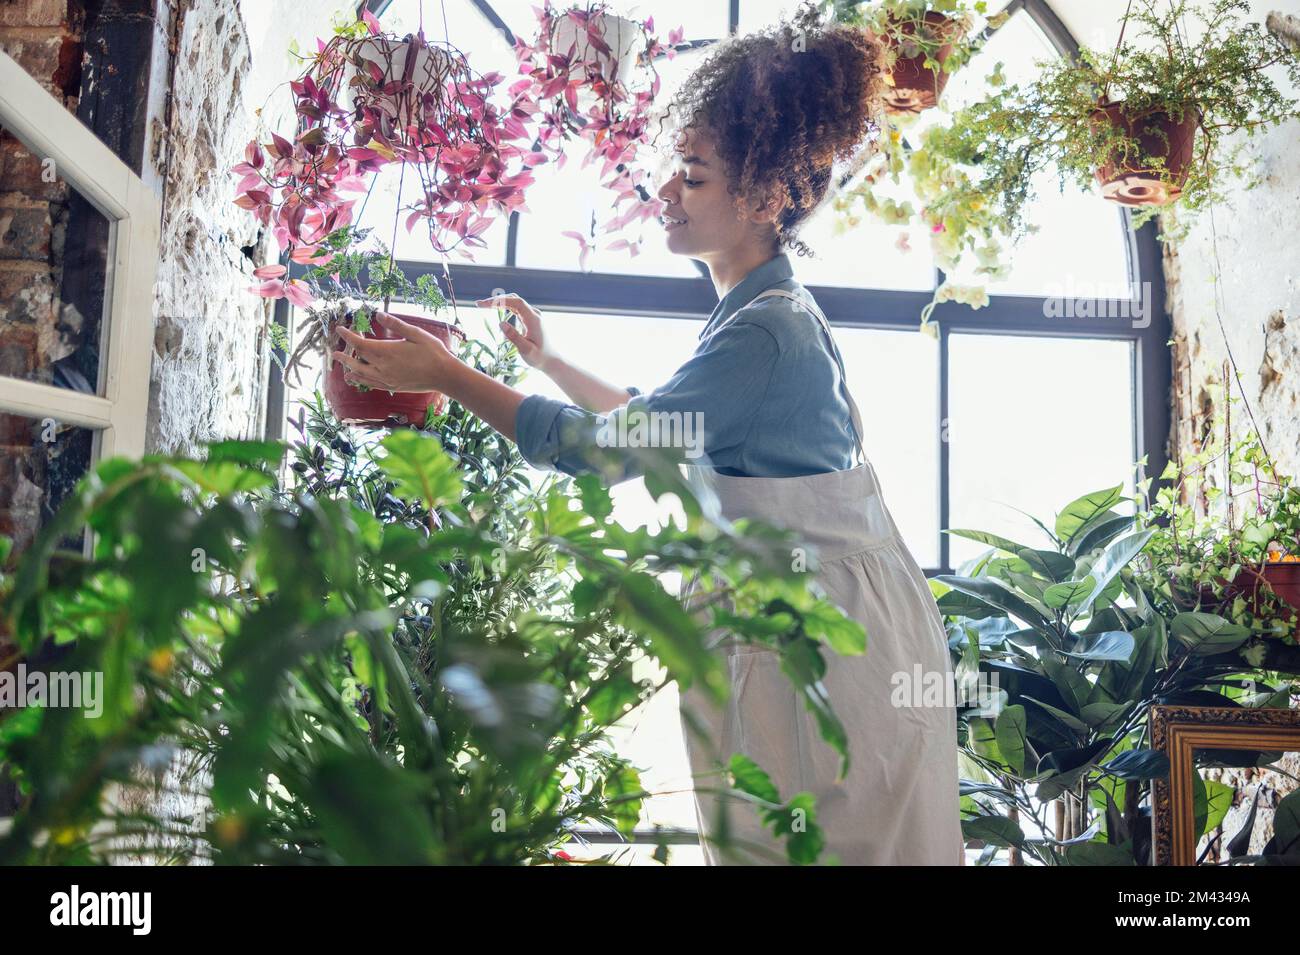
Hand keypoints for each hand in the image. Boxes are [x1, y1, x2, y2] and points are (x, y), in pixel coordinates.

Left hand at [333, 312, 457, 392]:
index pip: (360, 344)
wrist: (444, 376)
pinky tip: (358, 378)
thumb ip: (396, 325)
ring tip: (343, 367)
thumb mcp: (416, 334)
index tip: (339, 329)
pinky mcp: (392, 387)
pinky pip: (372, 384)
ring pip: (362, 375)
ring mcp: (387, 379)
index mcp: (387, 351)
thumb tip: (379, 314)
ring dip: (350, 369)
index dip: (347, 336)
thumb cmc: (433, 352)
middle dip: (345, 355)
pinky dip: (362, 380)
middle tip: (335, 351)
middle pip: (356, 361)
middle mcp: (383, 367)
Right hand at [477, 293, 556, 371]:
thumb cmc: (539, 357)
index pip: (516, 302)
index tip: (484, 304)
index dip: (499, 301)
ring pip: (514, 302)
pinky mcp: (530, 318)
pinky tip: (494, 309)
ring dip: (499, 302)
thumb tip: (501, 323)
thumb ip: (514, 337)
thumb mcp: (526, 350)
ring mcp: (532, 315)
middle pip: (513, 299)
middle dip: (496, 300)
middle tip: (479, 304)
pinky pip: (516, 308)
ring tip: (483, 305)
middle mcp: (534, 314)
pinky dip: (504, 306)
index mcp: (533, 319)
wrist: (551, 360)